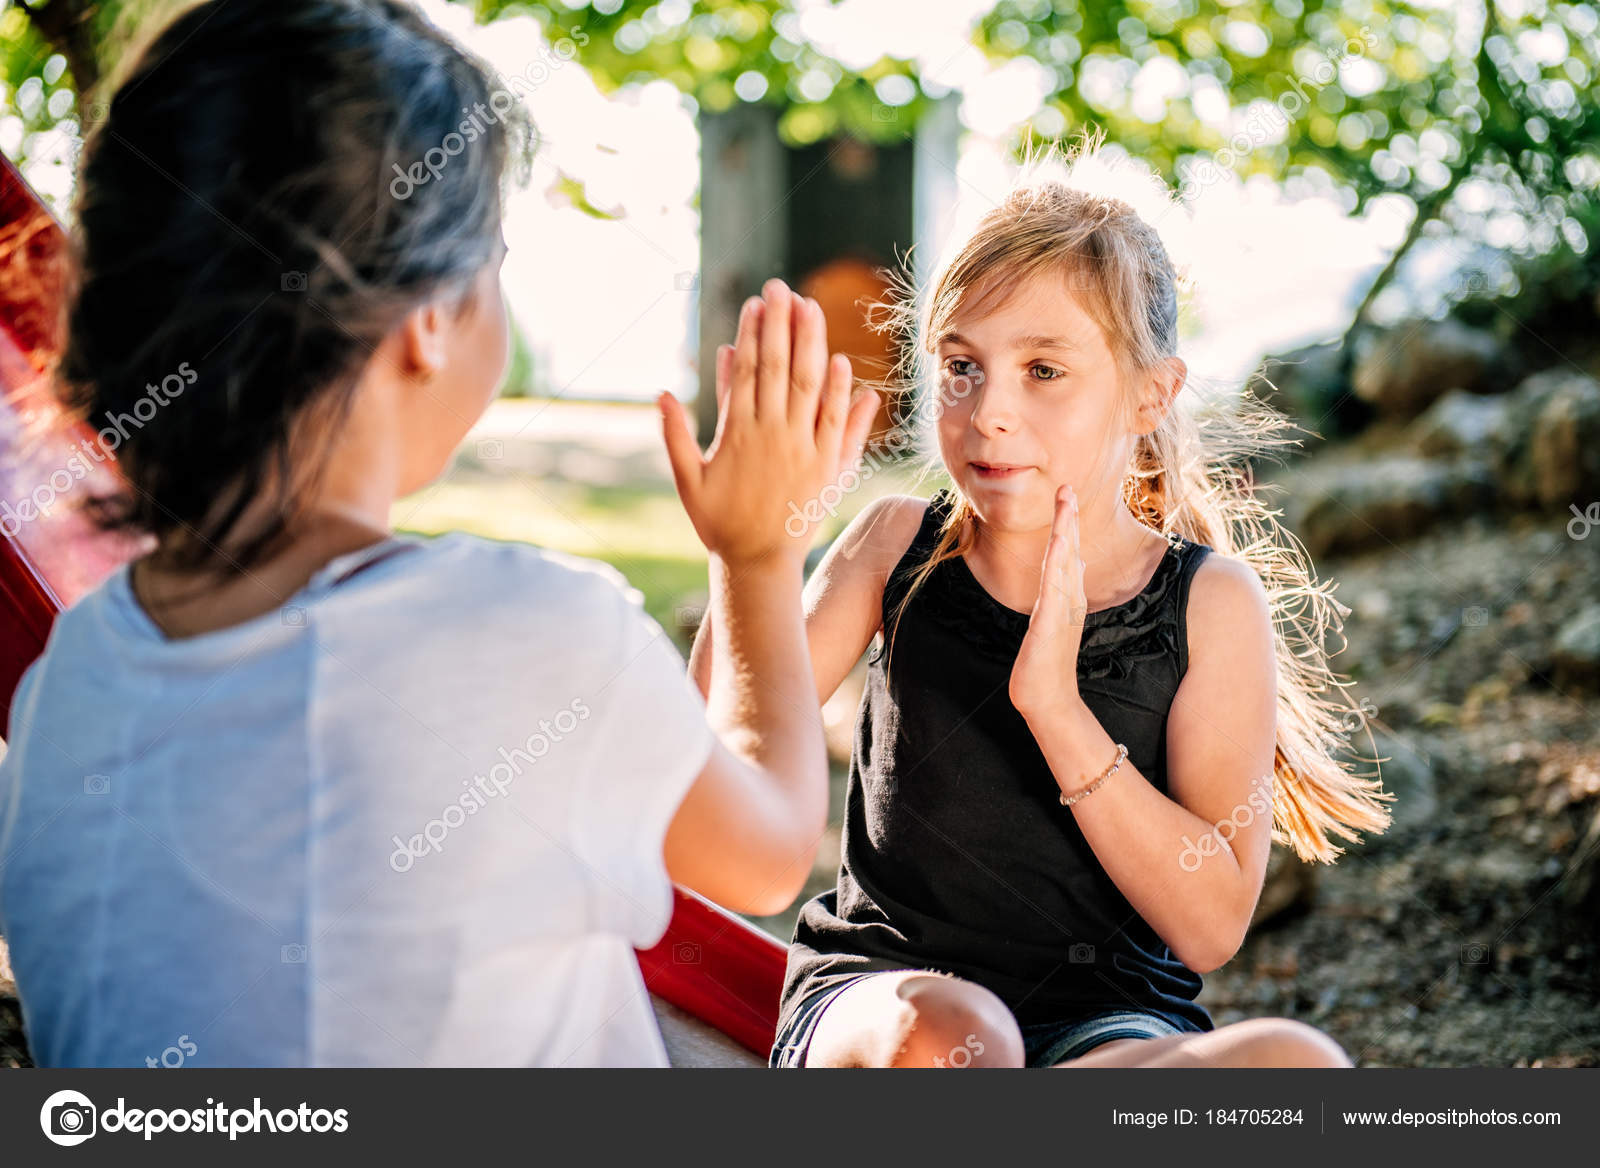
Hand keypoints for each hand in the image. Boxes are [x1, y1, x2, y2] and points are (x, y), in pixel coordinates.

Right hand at [659, 278, 878, 566]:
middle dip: (781, 324)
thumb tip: (662, 393)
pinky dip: (839, 392)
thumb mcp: (688, 480)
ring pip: (809, 386)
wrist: (759, 563)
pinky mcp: (828, 466)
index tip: (756, 303)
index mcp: (738, 434)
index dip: (752, 334)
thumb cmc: (718, 523)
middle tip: (783, 287)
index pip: (747, 372)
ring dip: (811, 343)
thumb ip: (675, 436)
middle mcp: (772, 435)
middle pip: (778, 368)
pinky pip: (836, 422)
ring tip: (811, 307)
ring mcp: (803, 449)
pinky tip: (839, 361)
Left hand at [1010, 484, 1086, 721]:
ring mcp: (1063, 608)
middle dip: (1069, 516)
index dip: (1068, 523)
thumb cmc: (1047, 662)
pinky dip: (1058, 561)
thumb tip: (1077, 565)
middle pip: (1070, 549)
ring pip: (1064, 561)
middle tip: (1067, 486)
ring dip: (1065, 529)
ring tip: (1065, 502)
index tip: (1066, 496)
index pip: (1069, 553)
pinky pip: (1055, 585)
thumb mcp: (1055, 620)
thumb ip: (1065, 593)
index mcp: (1069, 597)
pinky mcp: (1052, 621)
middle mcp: (1070, 598)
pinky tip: (1059, 541)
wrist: (1047, 698)